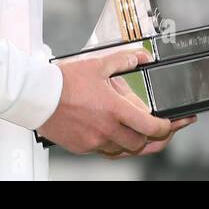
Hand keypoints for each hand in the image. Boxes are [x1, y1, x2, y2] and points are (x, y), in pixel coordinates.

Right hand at [36, 48, 176, 156]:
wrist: (37, 96)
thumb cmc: (64, 81)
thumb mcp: (98, 65)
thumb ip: (124, 60)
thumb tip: (141, 57)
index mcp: (114, 109)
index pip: (151, 127)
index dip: (166, 128)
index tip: (171, 124)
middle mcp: (106, 129)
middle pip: (140, 143)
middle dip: (151, 138)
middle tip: (157, 130)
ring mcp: (94, 141)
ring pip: (123, 151)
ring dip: (132, 143)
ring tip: (136, 133)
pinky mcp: (82, 147)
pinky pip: (104, 151)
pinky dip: (113, 145)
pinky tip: (114, 135)